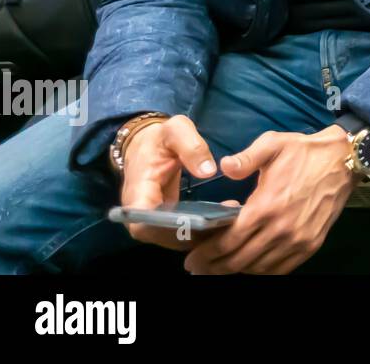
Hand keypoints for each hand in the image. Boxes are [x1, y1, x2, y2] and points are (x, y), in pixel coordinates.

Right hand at [119, 115, 220, 251]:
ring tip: (231, 220)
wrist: (146, 145)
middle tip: (228, 221)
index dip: (171, 229)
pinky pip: (182, 232)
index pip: (144, 225)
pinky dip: (202, 230)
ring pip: (175, 239)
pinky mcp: (165, 221)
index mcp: (137, 193)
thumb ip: (192, 147)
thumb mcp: (176, 130)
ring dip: (203, 234)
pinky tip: (225, 221)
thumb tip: (208, 171)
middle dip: (196, 232)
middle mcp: (140, 214)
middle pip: (164, 237)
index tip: (203, 220)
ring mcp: (152, 220)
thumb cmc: (159, 138)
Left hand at [184, 127, 356, 274]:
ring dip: (237, 270)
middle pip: (239, 261)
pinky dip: (262, 271)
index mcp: (266, 206)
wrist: (344, 160)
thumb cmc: (304, 151)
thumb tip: (223, 167)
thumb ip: (245, 158)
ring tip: (221, 267)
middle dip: (214, 268)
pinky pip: (281, 269)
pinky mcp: (311, 245)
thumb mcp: (273, 144)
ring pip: (259, 268)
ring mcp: (298, 241)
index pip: (228, 242)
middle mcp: (281, 230)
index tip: (191, 259)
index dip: (206, 254)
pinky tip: (250, 265)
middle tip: (198, 268)